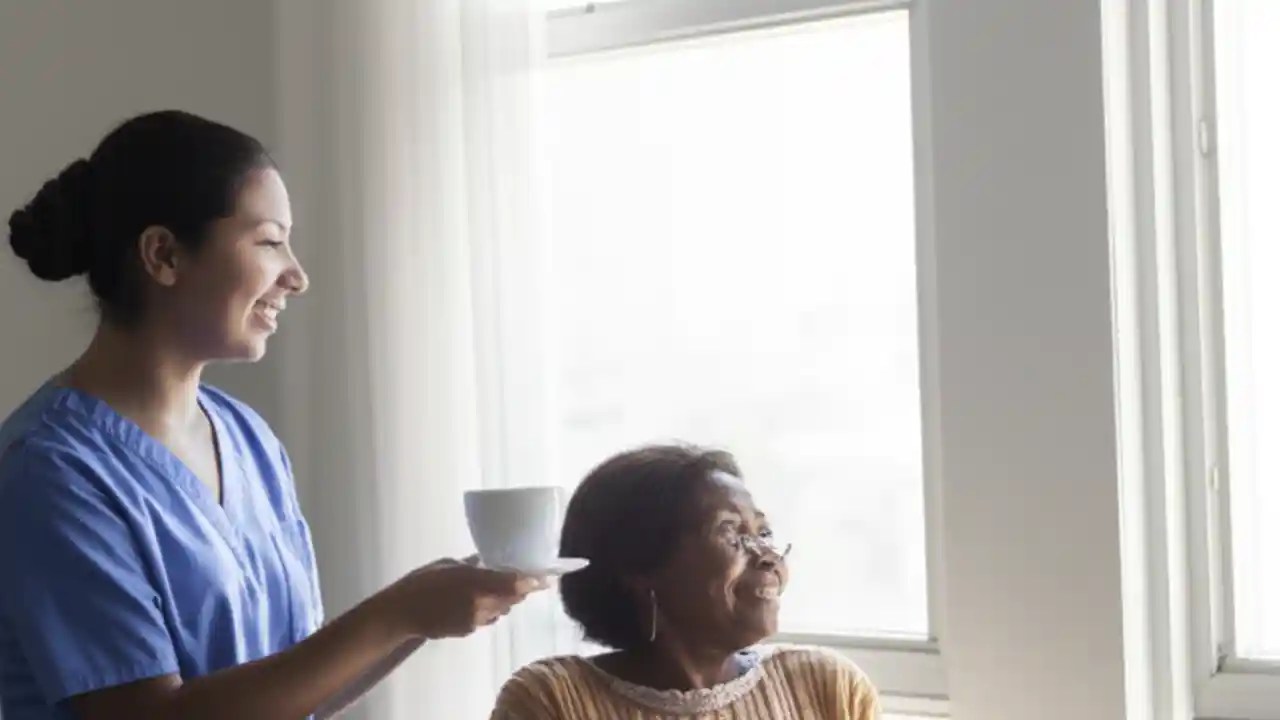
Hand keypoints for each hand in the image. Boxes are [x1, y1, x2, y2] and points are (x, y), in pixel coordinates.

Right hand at [381, 557, 547, 639]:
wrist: (401, 613)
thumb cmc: (421, 582)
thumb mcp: (448, 565)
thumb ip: (472, 567)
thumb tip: (488, 565)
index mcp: (477, 582)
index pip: (515, 584)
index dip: (533, 582)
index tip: (545, 578)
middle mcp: (481, 604)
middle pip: (513, 598)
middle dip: (519, 590)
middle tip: (521, 579)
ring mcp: (476, 620)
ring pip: (501, 610)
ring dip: (503, 600)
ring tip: (491, 588)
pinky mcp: (469, 631)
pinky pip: (487, 618)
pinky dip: (487, 610)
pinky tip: (473, 602)